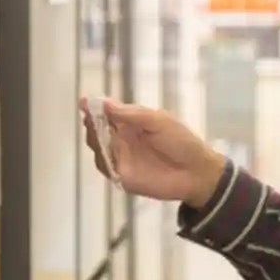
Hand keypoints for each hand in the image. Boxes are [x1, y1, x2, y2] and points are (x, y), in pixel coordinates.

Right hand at [78, 97, 225, 206]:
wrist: (196, 172)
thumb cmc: (181, 141)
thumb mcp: (157, 121)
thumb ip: (130, 114)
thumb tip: (104, 103)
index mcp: (131, 123)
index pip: (107, 113)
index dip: (94, 108)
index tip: (84, 102)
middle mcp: (122, 140)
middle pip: (97, 130)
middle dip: (91, 123)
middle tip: (90, 117)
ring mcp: (121, 158)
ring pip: (97, 148)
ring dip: (94, 139)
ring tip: (98, 131)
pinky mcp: (122, 177)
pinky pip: (105, 167)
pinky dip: (102, 158)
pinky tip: (105, 150)